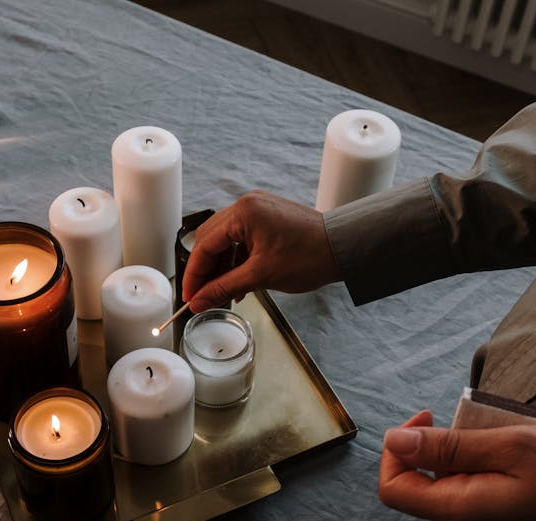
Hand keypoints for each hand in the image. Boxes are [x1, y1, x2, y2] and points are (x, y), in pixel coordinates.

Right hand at [181, 190, 340, 311]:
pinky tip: (239, 282)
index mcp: (243, 212)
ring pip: (226, 240)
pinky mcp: (269, 217)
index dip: (194, 275)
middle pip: (211, 240)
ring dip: (222, 267)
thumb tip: (198, 301)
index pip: (204, 245)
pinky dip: (238, 260)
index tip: (190, 297)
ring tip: (223, 293)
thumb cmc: (309, 256)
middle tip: (202, 296)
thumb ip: (224, 288)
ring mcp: (259, 209)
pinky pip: (243, 238)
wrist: (345, 248)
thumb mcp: (261, 276)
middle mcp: (247, 204)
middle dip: (205, 271)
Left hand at [378, 411, 535, 520]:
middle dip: (458, 445)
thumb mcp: (513, 444)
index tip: (428, 416)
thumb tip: (394, 442)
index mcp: (464, 512)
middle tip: (499, 424)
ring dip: (488, 456)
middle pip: (436, 483)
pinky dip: (507, 474)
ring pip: (468, 487)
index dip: (399, 449)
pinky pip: (493, 499)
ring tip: (535, 442)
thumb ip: (448, 446)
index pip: (395, 489)